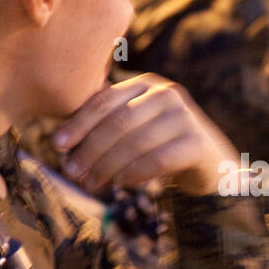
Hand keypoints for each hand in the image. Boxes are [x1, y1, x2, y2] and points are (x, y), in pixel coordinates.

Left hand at [52, 73, 237, 195]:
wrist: (212, 164)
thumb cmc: (162, 145)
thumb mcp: (136, 126)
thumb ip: (107, 125)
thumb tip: (62, 144)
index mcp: (146, 84)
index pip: (105, 100)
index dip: (79, 123)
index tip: (56, 145)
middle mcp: (167, 94)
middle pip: (119, 121)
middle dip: (91, 149)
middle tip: (71, 171)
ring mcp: (185, 117)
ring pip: (136, 142)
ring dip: (108, 166)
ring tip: (91, 184)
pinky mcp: (198, 143)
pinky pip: (158, 160)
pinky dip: (135, 173)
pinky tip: (121, 184)